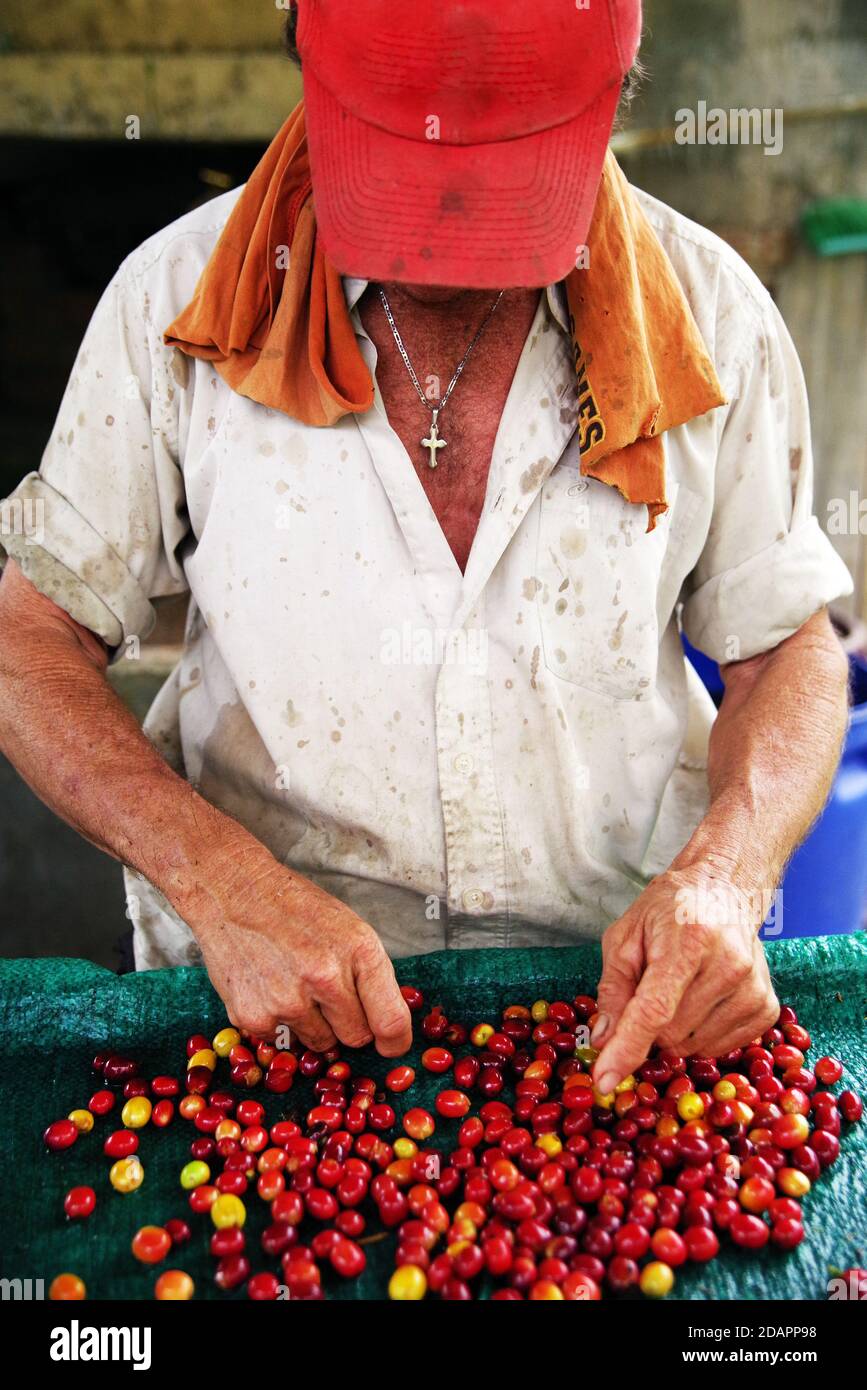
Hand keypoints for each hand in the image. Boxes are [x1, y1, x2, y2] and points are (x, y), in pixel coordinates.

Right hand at [180, 839, 412, 1055]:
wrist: (233, 893)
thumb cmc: (295, 909)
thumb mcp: (348, 928)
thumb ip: (370, 975)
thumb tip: (387, 1026)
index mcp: (358, 951)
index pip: (391, 1021)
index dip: (395, 1041)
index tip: (391, 1045)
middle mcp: (325, 978)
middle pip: (356, 1038)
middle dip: (349, 1024)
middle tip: (330, 996)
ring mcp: (287, 1001)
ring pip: (321, 1043)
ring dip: (314, 1024)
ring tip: (294, 983)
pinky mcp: (254, 1017)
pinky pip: (283, 1041)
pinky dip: (280, 1022)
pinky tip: (270, 987)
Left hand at [591, 865, 778, 1094]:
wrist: (723, 890)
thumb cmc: (669, 911)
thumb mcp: (626, 936)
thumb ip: (613, 989)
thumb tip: (604, 1040)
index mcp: (688, 941)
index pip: (655, 1009)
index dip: (627, 1049)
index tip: (604, 1079)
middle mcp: (729, 965)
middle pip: (671, 1033)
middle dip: (649, 1027)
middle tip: (651, 990)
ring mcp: (752, 988)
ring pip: (693, 1046)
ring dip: (674, 1031)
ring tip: (680, 988)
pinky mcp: (765, 1006)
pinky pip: (718, 1047)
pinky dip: (698, 1035)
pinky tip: (700, 1001)